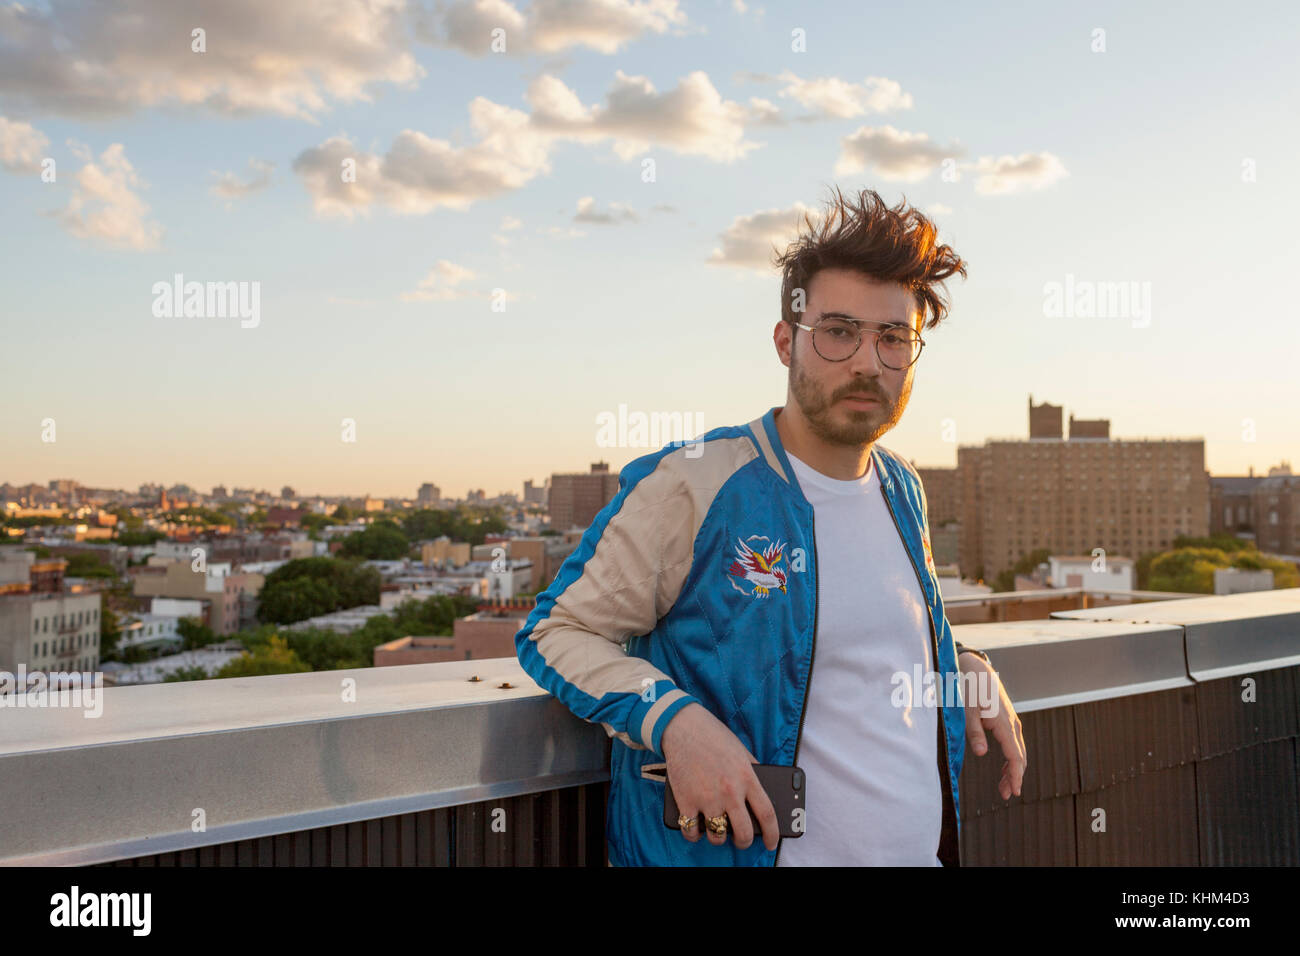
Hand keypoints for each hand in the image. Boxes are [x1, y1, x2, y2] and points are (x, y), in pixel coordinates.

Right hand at [660, 702, 779, 851]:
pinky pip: (691, 831)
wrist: (683, 727)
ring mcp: (707, 798)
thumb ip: (753, 772)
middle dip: (744, 842)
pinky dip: (694, 835)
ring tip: (717, 831)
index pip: (767, 814)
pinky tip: (697, 830)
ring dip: (718, 838)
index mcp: (747, 777)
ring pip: (717, 836)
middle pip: (743, 831)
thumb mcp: (742, 751)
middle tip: (742, 840)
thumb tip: (764, 792)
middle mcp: (729, 791)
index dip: (772, 834)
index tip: (771, 843)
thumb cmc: (714, 737)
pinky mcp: (685, 801)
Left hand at [959, 652, 1026, 800]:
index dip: (1015, 776)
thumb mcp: (967, 710)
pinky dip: (1011, 758)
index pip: (1015, 756)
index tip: (1014, 792)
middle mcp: (1013, 725)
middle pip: (1019, 757)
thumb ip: (973, 732)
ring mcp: (1012, 722)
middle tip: (1006, 795)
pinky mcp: (1007, 721)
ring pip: (1018, 751)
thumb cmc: (970, 688)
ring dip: (1012, 769)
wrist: (977, 668)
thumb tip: (980, 754)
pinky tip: (1003, 769)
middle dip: (1014, 777)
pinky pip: (1013, 744)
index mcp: (1004, 724)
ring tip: (1003, 787)